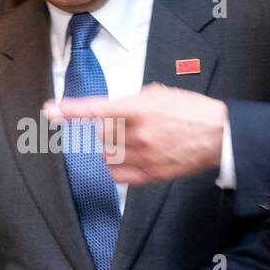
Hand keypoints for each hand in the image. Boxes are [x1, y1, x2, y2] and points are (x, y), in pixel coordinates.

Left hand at [46, 84, 226, 185]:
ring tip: (126, 140)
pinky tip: (122, 158)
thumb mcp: (159, 94)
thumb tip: (113, 110)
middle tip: (120, 124)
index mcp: (140, 109)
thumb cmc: (191, 111)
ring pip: (105, 154)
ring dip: (108, 146)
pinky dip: (113, 166)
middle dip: (103, 128)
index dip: (72, 110)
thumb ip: (132, 101)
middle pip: (100, 134)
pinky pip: (117, 175)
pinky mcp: (149, 175)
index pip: (97, 109)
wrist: (218, 135)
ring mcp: (143, 157)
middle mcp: (138, 134)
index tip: (52, 110)